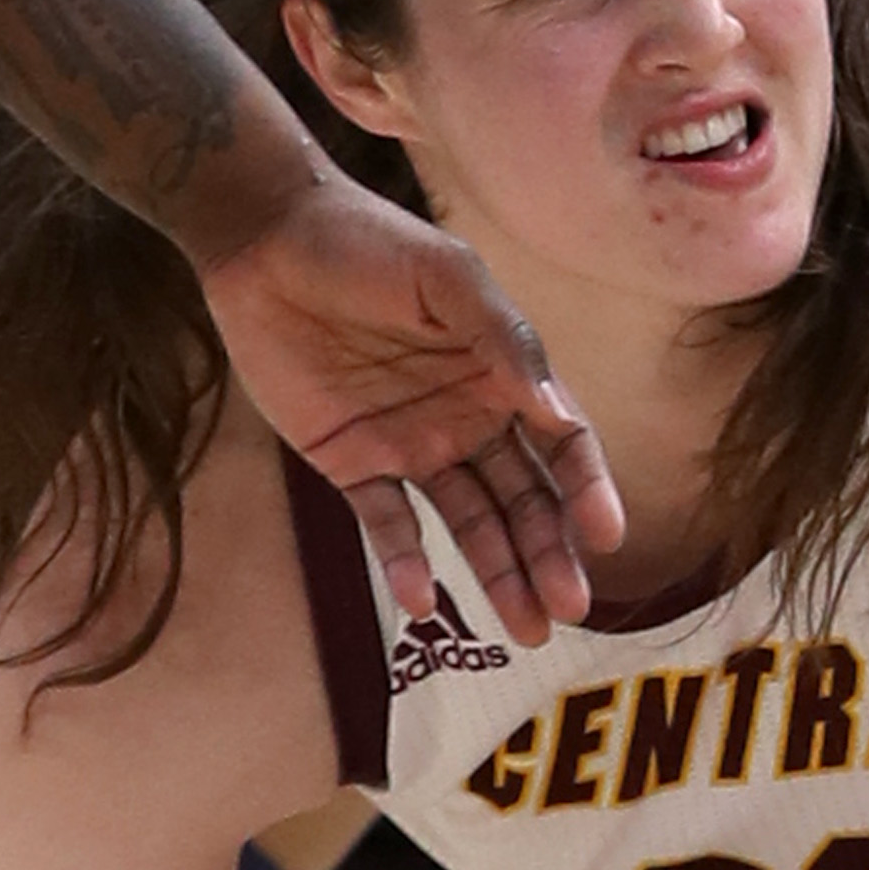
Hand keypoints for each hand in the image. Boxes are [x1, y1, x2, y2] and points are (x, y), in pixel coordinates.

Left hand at [197, 168, 624, 644]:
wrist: (262, 239)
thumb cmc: (367, 244)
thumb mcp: (447, 277)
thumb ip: (505, 338)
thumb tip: (552, 408)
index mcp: (504, 377)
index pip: (562, 446)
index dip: (587, 492)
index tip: (607, 537)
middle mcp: (470, 421)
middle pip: (523, 501)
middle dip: (549, 556)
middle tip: (568, 610)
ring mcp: (414, 448)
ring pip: (470, 524)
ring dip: (498, 575)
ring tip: (525, 630)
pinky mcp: (354, 466)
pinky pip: (388, 525)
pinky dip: (407, 564)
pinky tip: (424, 601)